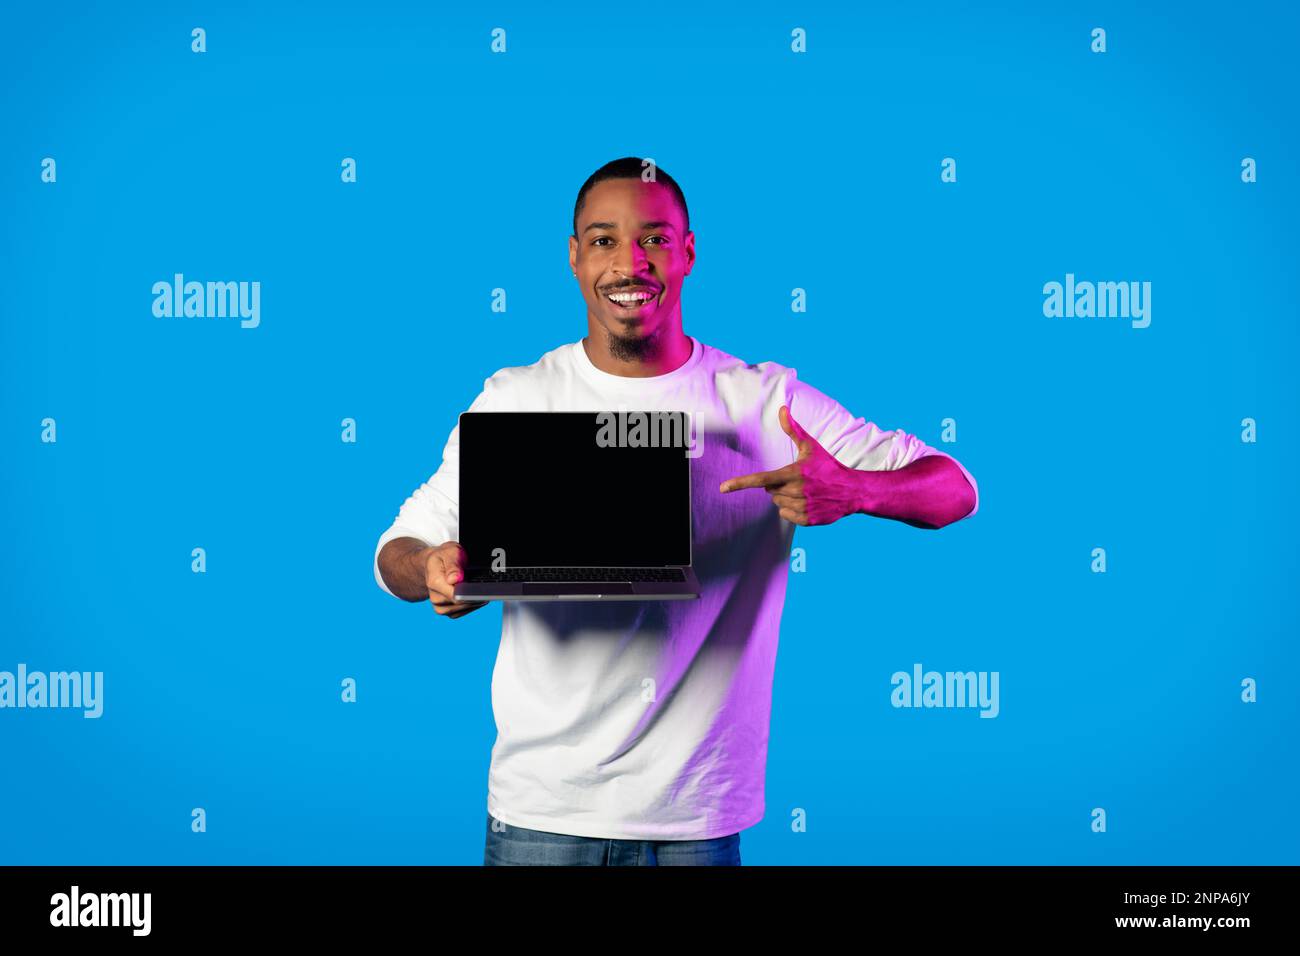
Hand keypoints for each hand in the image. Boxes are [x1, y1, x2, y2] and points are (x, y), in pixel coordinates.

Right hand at [420, 541, 487, 618]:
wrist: (437, 563)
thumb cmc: (445, 556)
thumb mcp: (450, 553)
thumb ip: (453, 566)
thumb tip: (454, 579)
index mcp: (434, 582)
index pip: (455, 595)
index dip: (470, 594)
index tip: (482, 589)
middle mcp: (435, 597)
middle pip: (461, 603)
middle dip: (474, 595)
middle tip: (484, 586)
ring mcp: (440, 606)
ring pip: (463, 609)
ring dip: (474, 601)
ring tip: (480, 589)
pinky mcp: (447, 611)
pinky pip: (463, 612)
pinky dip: (472, 604)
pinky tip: (476, 595)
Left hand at [718, 405, 864, 526]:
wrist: (852, 490)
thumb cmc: (828, 466)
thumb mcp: (811, 446)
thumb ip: (793, 429)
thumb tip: (782, 408)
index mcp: (794, 473)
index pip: (762, 479)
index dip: (740, 483)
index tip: (723, 488)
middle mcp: (796, 491)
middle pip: (770, 491)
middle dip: (778, 485)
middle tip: (797, 479)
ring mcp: (802, 507)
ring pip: (777, 503)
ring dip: (785, 497)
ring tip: (805, 490)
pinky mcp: (807, 520)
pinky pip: (785, 515)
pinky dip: (792, 510)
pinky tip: (807, 501)